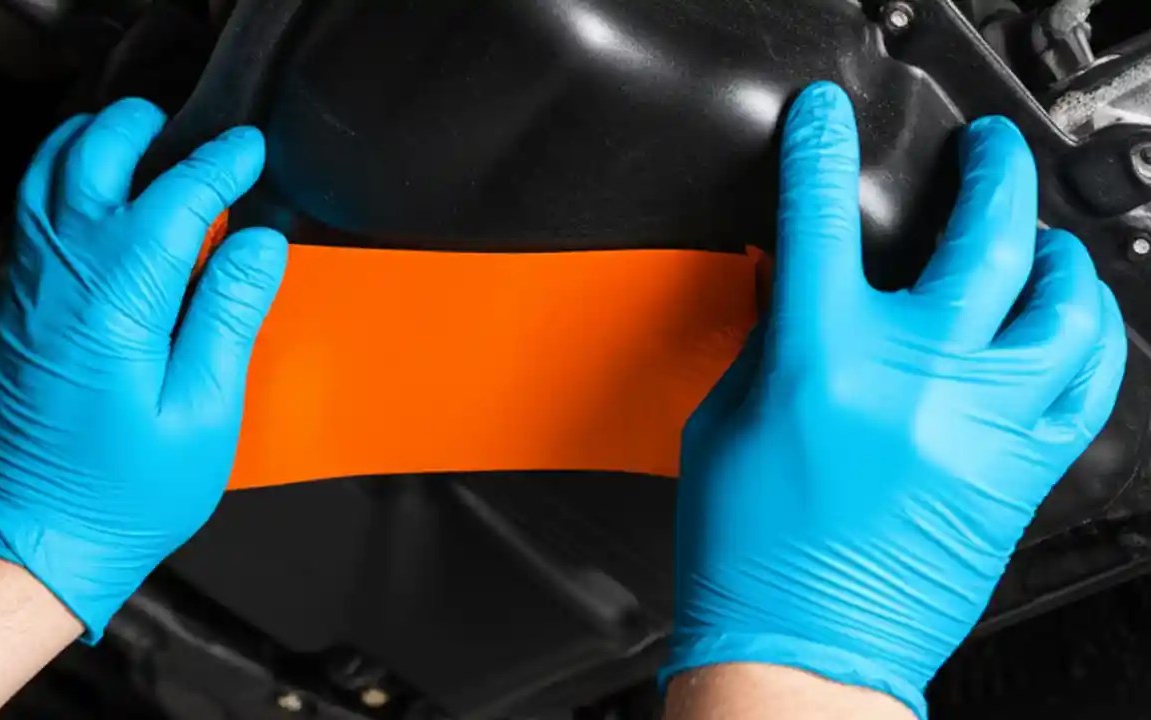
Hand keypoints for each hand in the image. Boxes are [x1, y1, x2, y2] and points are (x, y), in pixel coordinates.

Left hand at [0, 98, 287, 640]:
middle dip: (144, 128)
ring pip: (46, 174)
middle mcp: (60, 283)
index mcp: (116, 306)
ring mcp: (28, 290)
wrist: (44, 531)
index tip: (250, 149)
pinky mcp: (17, 307)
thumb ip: (230, 315)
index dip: (218, 166)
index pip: (172, 201)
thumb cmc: (128, 487)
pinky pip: (32, 212)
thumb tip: (261, 244)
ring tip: (144, 139)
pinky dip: (66, 178)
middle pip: (90, 159)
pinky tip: (102, 191)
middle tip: (193, 131)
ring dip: (96, 141)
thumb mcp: (205, 410)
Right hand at [666, 82, 1125, 716]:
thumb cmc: (753, 551)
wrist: (805, 645)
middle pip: (985, 235)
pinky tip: (1074, 322)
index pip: (821, 217)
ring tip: (1041, 244)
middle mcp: (912, 381)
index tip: (824, 120)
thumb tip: (797, 287)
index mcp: (820, 363)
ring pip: (1064, 304)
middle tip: (987, 152)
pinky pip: (1090, 384)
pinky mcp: (1018, 471)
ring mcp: (978, 424)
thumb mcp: (727, 423)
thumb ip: (771, 341)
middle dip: (990, 168)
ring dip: (1056, 255)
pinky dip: (1093, 337)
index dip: (820, 149)